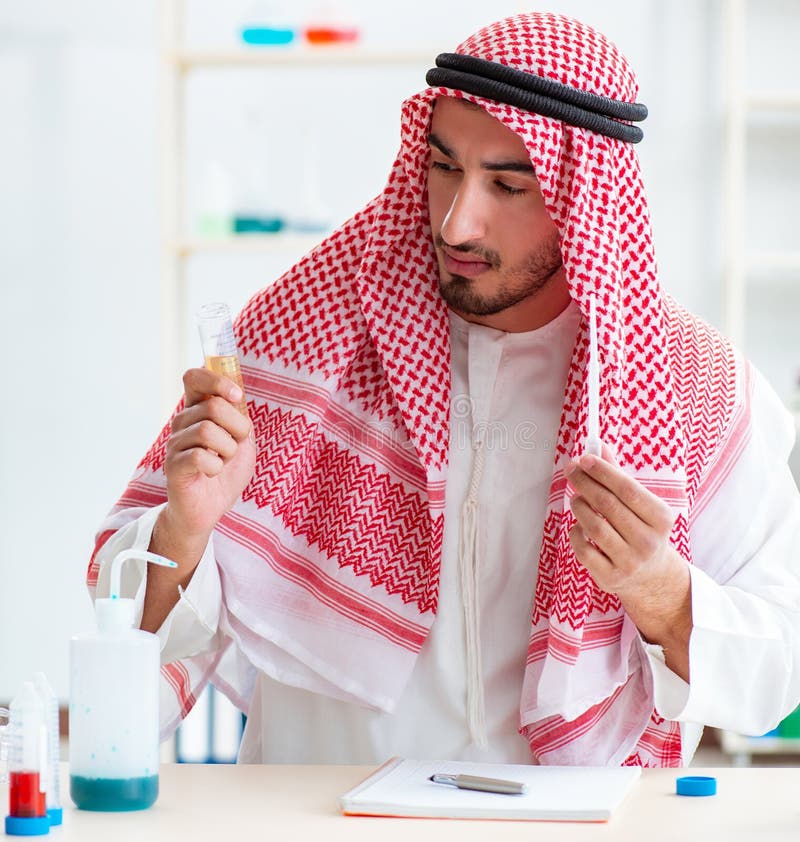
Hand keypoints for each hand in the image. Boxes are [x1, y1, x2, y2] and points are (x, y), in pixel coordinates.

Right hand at [162, 367, 255, 544]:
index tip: (237, 395)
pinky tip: (212, 473)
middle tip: (236, 446)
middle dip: (237, 427)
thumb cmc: (225, 473)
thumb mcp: (242, 441)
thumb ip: (241, 416)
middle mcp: (182, 422)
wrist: (210, 509)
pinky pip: (199, 455)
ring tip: (223, 462)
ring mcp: (175, 444)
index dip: (216, 381)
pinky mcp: (173, 466)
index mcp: (197, 410)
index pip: (194, 377)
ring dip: (227, 450)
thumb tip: (236, 393)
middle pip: (213, 406)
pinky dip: (216, 466)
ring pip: (207, 430)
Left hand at [566, 445, 691, 677]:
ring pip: (594, 526)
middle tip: (571, 471)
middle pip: (608, 505)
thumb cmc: (642, 530)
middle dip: (585, 483)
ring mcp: (629, 562)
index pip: (627, 489)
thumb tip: (598, 446)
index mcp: (661, 519)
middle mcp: (648, 542)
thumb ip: (619, 476)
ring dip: (579, 507)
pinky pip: (583, 550)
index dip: (603, 471)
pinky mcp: (610, 578)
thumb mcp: (641, 505)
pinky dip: (575, 533)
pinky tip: (578, 526)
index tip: (584, 459)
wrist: (652, 578)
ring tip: (576, 498)